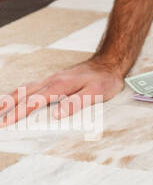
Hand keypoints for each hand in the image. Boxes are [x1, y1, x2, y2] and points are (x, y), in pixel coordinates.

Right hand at [0, 56, 124, 126]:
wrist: (110, 62)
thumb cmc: (105, 79)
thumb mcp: (97, 93)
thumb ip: (77, 103)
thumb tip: (57, 114)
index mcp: (60, 86)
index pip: (35, 102)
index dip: (20, 112)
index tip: (7, 122)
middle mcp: (52, 81)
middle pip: (25, 94)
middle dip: (9, 107)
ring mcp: (52, 79)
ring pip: (26, 88)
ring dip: (11, 98)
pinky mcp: (54, 79)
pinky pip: (32, 86)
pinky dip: (20, 92)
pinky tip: (17, 96)